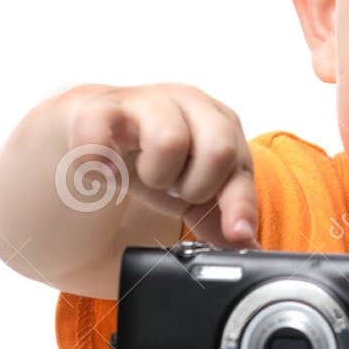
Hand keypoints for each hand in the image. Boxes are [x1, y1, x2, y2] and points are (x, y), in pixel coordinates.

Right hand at [65, 84, 256, 248]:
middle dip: (196, 186)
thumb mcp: (193, 189)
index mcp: (221, 122)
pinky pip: (106, 130)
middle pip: (218, 149)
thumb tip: (247, 247)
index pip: (240, 165)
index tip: (236, 234)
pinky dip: (106, 158)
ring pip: (170, 141)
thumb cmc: (154, 157)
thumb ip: (220, 218)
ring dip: (156, 174)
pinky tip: (107, 170)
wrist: (101, 132)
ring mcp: (146, 101)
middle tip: (175, 190)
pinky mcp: (103, 107)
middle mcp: (190, 103)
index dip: (240, 204)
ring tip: (147, 174)